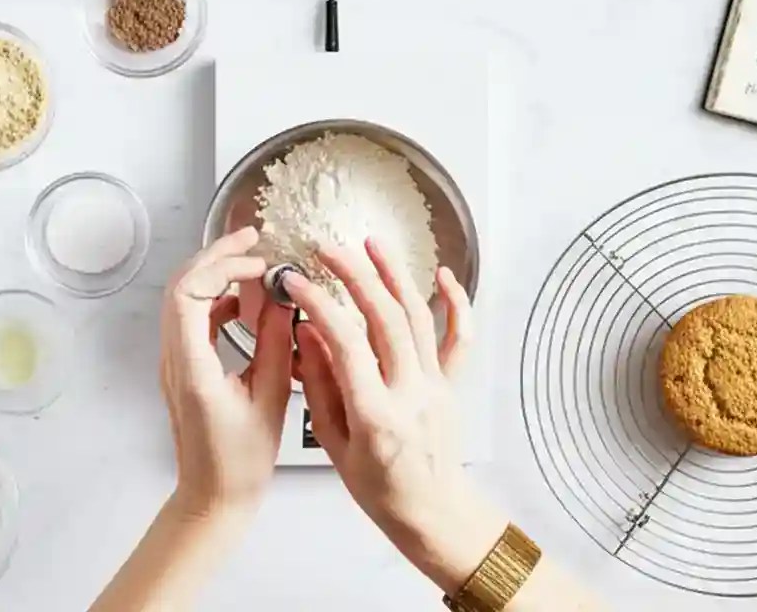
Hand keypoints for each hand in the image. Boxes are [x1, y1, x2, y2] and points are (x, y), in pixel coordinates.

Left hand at [160, 226, 294, 516]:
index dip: (222, 267)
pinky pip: (192, 319)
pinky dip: (216, 299)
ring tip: (252, 262)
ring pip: (183, 299)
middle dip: (215, 255)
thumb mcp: (270, 401)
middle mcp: (175, 361)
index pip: (189, 295)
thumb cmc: (239, 464)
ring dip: (214, 273)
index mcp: (193, 368)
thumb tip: (282, 301)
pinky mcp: (185, 368)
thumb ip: (275, 345)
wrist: (212, 497)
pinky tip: (244, 301)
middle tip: (252, 239)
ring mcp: (176, 363)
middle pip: (180, 287)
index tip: (259, 262)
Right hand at [286, 240, 508, 593]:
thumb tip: (309, 333)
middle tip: (328, 250)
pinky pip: (459, 338)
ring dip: (395, 276)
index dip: (319, 304)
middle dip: (355, 275)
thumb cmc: (381, 490)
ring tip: (371, 245)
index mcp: (375, 415)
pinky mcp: (451, 385)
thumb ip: (320, 387)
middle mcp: (410, 394)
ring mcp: (435, 387)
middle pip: (385, 319)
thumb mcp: (334, 445)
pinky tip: (443, 275)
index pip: (346, 343)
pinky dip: (456, 303)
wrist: (432, 513)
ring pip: (418, 318)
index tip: (297, 282)